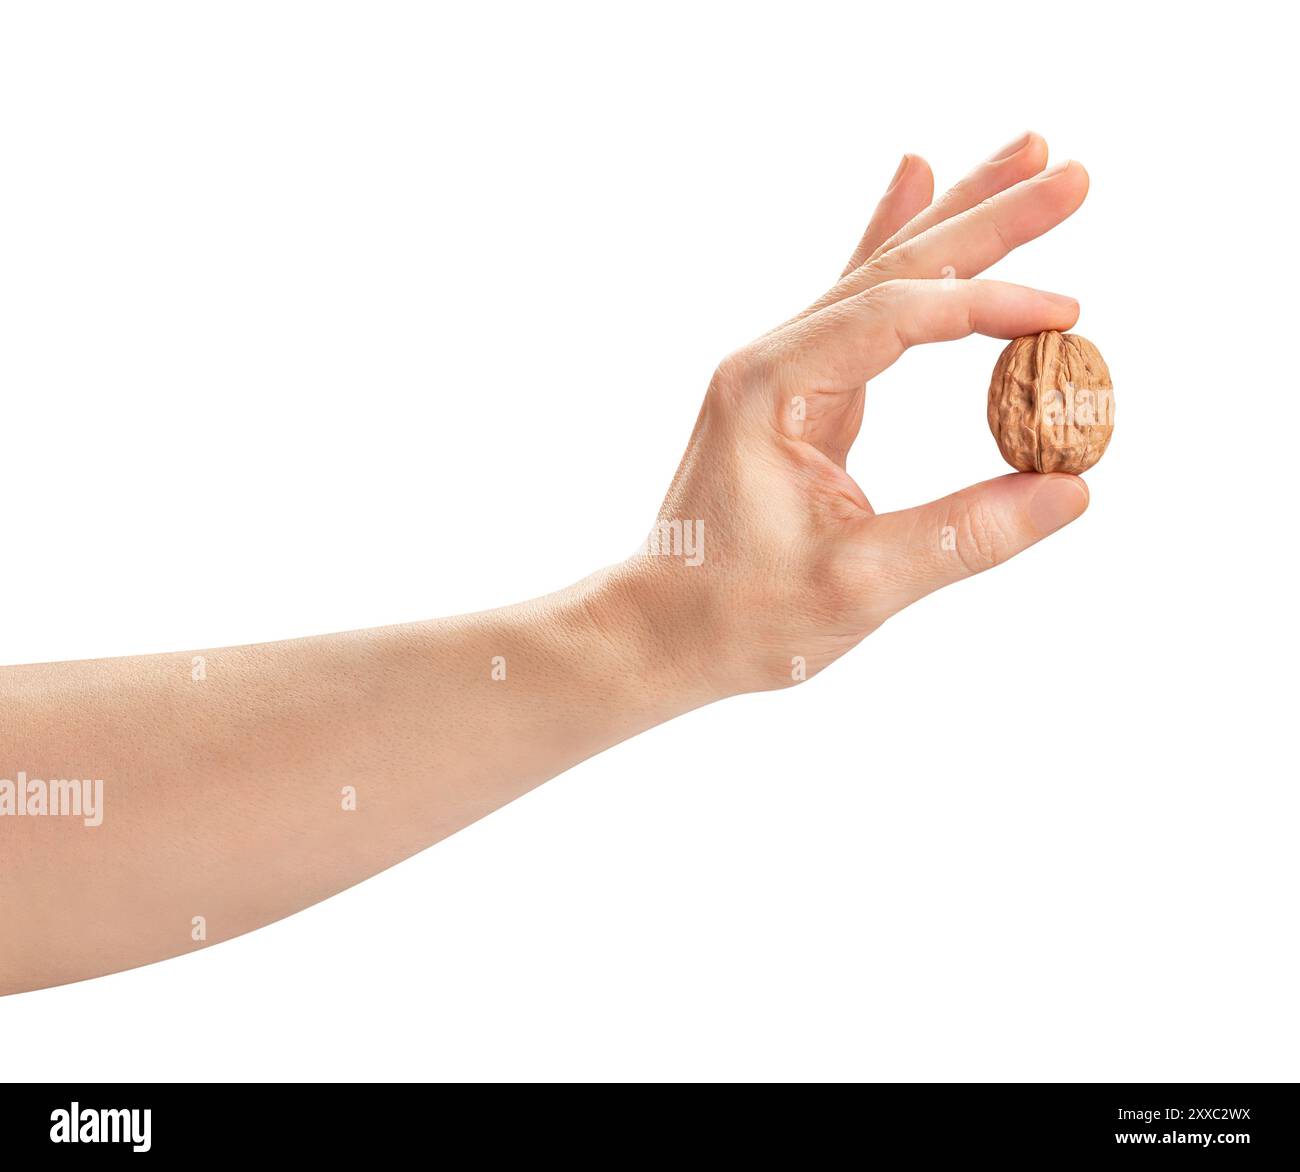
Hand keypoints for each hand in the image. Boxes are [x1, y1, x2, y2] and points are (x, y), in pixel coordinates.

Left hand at [621, 132, 1091, 697]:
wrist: (662, 627)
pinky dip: (902, 254)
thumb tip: (1070, 489)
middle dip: (984, 218)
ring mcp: (782, 370)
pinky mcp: (798, 391)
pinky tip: (920, 184)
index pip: (894, 316)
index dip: (986, 306)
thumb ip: (962, 536)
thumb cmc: (738, 614)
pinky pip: (861, 308)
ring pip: (880, 276)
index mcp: (772, 389)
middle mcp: (772, 360)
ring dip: (956, 222)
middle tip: (1068, 172)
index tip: (1066, 314)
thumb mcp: (856, 586)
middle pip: (892, 268)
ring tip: (1026, 156)